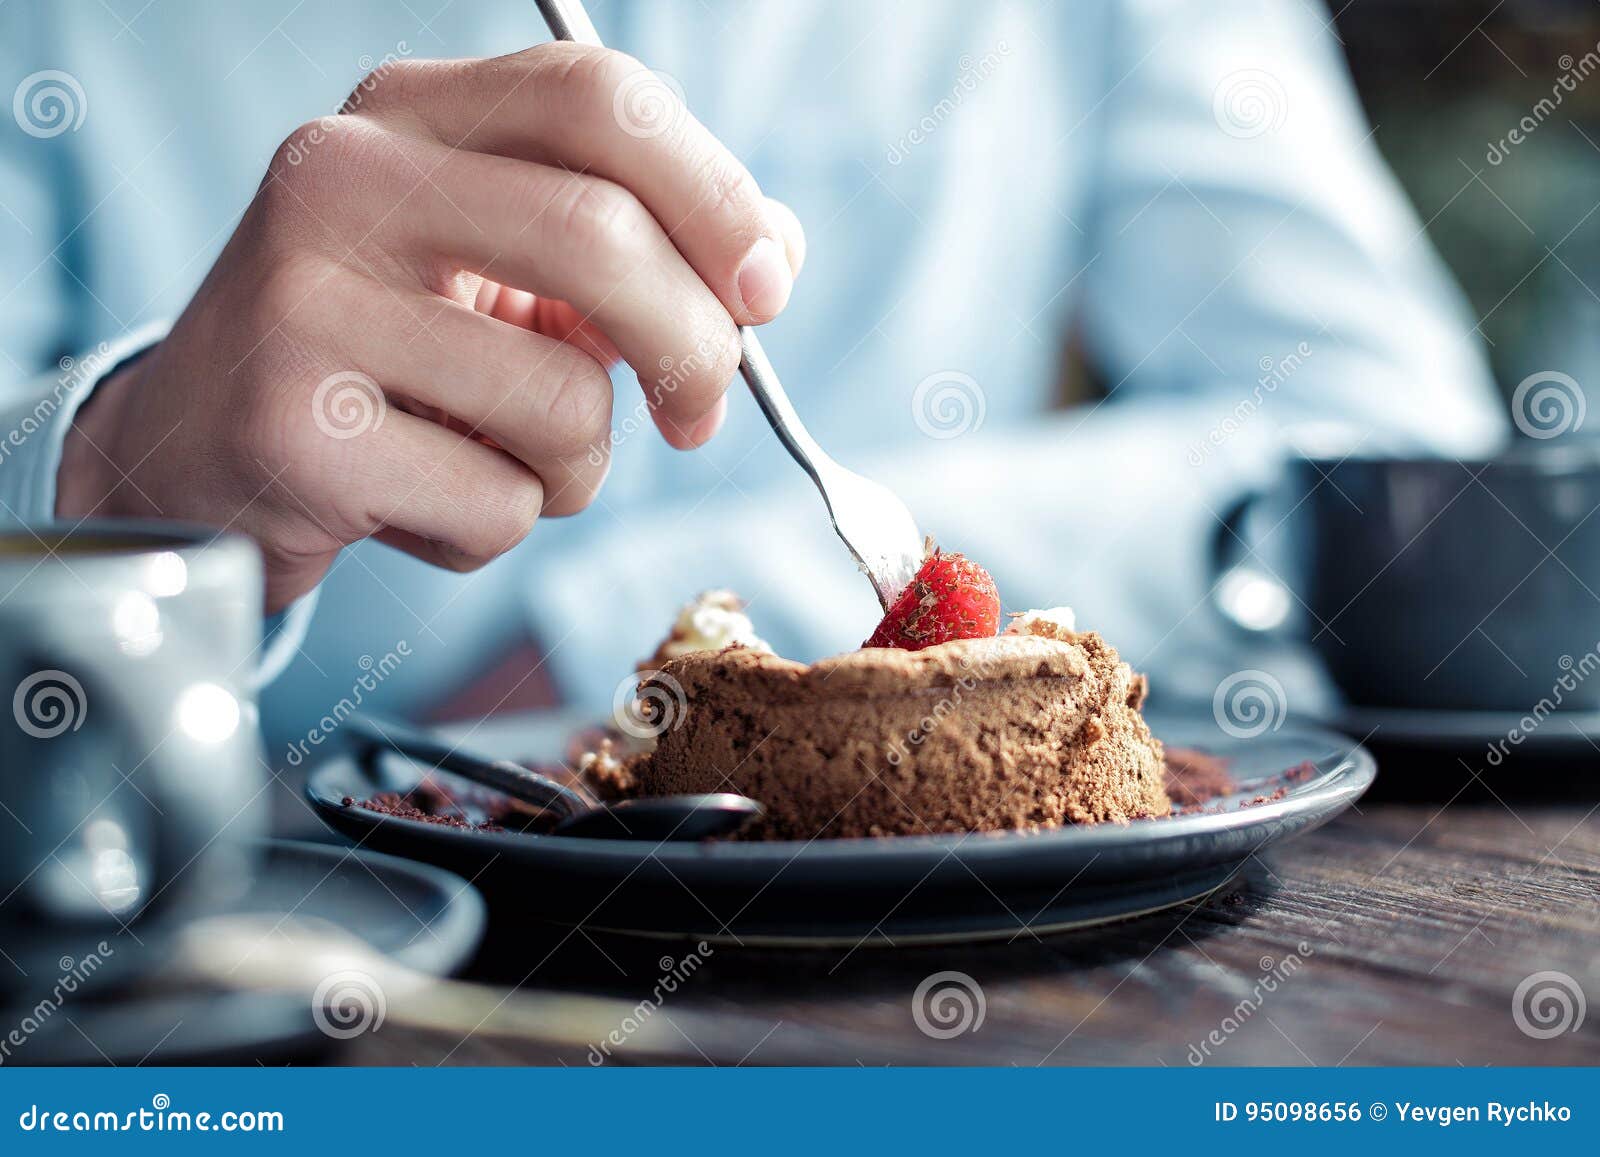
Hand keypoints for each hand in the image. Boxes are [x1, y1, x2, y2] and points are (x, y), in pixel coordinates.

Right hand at [56, 44, 803, 610]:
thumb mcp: (501, 270)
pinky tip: (417, 501)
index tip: (766, 289)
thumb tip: (776, 253)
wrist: (199, 455)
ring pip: (564, 402)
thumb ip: (638, 245)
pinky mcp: (297, 431)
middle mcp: (342, 179)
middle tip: (697, 413)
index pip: (600, 98)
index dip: (716, 195)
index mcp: (408, 112)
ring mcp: (306, 303)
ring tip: (494, 456)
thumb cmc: (389, 359)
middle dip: (695, 348)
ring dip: (576, 466)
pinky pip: (501, 505)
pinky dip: (497, 527)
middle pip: (601, 238)